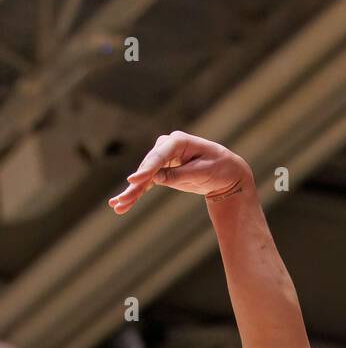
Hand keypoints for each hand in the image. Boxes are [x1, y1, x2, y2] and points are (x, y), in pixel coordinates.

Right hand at [108, 131, 251, 214]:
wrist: (226, 172)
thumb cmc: (218, 168)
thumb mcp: (203, 172)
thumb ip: (180, 175)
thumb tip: (156, 178)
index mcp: (179, 141)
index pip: (159, 156)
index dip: (146, 169)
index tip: (133, 181)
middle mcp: (166, 146)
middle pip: (147, 167)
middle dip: (135, 185)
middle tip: (121, 201)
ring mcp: (162, 158)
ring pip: (144, 177)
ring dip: (131, 192)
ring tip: (117, 206)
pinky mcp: (161, 171)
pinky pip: (146, 183)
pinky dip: (136, 194)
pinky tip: (121, 204)